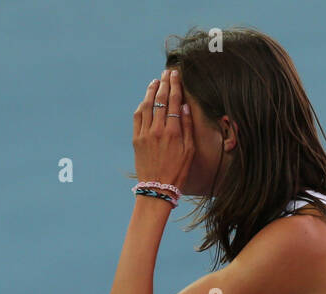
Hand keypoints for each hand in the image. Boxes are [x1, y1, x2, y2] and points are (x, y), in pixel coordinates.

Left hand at [132, 68, 194, 192]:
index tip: (175, 75)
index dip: (175, 85)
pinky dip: (142, 105)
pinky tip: (145, 100)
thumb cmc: (177, 171)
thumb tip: (185, 107)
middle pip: (160, 99)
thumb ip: (188, 127)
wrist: (157, 188)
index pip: (173, 101)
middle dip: (164, 83)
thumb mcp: (189, 150)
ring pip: (147, 105)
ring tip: (155, 81)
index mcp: (173, 131)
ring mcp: (145, 134)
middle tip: (166, 73)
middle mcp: (158, 130)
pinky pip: (138, 117)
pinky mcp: (136, 139)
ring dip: (151, 91)